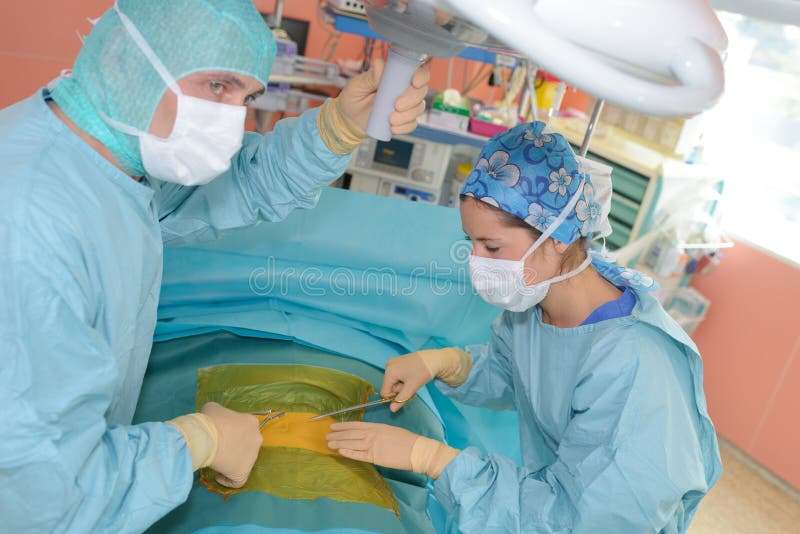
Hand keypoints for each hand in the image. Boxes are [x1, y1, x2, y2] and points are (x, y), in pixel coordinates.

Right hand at [201, 402, 262, 487]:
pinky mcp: (243, 472)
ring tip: (217, 462)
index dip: (233, 433)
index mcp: (251, 422)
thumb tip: (214, 420)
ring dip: (232, 462)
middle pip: (247, 445)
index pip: (244, 428)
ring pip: (244, 462)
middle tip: (220, 449)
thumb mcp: (213, 408)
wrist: (204, 436)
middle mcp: (256, 438)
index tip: (222, 436)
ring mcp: (252, 456)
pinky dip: (229, 480)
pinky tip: (219, 476)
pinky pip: (238, 480)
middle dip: (235, 447)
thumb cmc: (209, 420)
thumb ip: (219, 413)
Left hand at [327, 421, 460, 478]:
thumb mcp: (390, 430)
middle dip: (338, 435)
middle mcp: (372, 434)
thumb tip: (368, 434)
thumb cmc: (406, 440)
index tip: (333, 426)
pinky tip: (340, 452)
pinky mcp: (375, 457)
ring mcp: (373, 445)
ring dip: (339, 443)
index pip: (356, 425)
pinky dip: (349, 453)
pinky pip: (359, 455)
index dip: (343, 425)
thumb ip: (378, 432)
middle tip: (326, 436)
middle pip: (351, 434)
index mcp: (377, 426)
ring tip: (329, 444)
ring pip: (352, 444)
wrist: (416, 450)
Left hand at [338, 57, 429, 135]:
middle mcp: (405, 88)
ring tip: (390, 119)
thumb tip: (380, 63)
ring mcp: (407, 105)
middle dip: (412, 98)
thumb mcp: (358, 85)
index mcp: (396, 74)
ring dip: (408, 115)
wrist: (349, 119)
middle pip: (422, 90)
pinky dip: (404, 127)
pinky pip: (412, 124)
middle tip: (396, 105)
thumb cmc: (353, 97)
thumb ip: (371, 76)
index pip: (418, 71)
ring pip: (419, 108)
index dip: (421, 76)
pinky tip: (393, 128)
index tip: (414, 82)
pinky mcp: (404, 120)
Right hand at [381, 348, 471, 411]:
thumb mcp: (412, 387)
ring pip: (393, 382)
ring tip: (413, 383)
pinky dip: (403, 380)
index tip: (407, 394)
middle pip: (389, 387)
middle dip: (401, 390)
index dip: (395, 397)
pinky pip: (396, 376)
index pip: (385, 392)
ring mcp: (392, 363)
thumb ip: (401, 399)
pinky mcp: (397, 362)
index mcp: (390, 371)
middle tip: (412, 388)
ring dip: (403, 386)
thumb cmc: (423, 372)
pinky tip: (411, 378)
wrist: (433, 359)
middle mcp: (388, 365)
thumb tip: (391, 410)